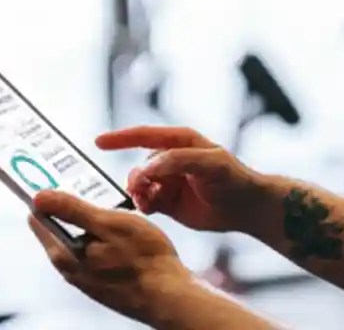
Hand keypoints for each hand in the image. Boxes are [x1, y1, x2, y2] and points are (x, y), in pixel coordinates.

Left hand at [28, 190, 194, 324]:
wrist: (169, 296)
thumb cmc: (143, 258)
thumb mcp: (108, 223)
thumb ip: (72, 210)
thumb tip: (38, 197)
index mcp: (64, 254)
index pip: (38, 219)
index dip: (43, 196)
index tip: (51, 177)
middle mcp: (70, 268)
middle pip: (58, 229)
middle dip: (68, 206)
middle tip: (85, 183)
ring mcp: (87, 277)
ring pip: (79, 240)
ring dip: (89, 221)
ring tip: (107, 203)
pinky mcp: (104, 282)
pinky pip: (95, 251)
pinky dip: (102, 236)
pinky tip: (119, 231)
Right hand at [96, 126, 268, 233]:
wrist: (246, 208)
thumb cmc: (233, 179)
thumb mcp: (210, 164)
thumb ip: (178, 160)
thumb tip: (148, 167)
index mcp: (180, 142)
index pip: (144, 135)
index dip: (120, 138)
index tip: (98, 142)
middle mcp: (171, 159)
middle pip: (140, 165)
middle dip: (137, 177)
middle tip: (142, 189)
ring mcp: (168, 181)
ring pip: (139, 185)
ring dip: (139, 193)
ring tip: (148, 202)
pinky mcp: (168, 202)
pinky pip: (145, 201)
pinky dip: (143, 205)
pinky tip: (150, 209)